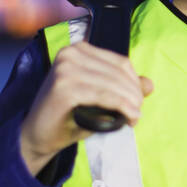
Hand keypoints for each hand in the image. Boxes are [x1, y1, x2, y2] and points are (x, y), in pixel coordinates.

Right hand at [19, 42, 154, 177]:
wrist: (37, 136)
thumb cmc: (68, 116)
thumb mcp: (99, 99)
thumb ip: (123, 88)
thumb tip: (150, 84)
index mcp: (78, 50)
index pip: (121, 62)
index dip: (135, 83)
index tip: (138, 103)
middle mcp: (70, 54)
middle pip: (119, 71)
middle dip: (134, 95)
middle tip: (136, 114)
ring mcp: (65, 69)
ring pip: (113, 84)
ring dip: (130, 103)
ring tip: (133, 118)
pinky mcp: (63, 88)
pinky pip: (103, 95)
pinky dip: (120, 107)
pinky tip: (128, 118)